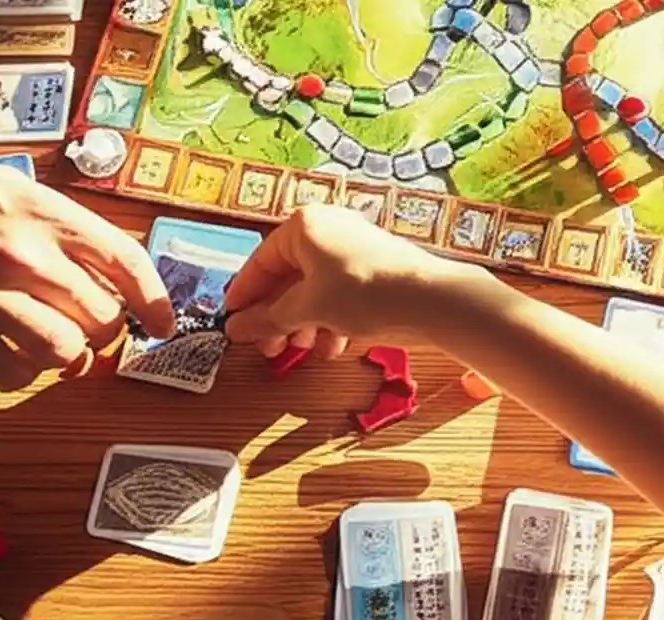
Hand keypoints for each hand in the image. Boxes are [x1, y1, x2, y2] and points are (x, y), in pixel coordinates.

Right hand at [0, 151, 174, 389]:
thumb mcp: (0, 185)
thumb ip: (50, 224)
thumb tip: (97, 270)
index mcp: (41, 209)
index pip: (126, 261)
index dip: (155, 301)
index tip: (161, 324)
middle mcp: (23, 251)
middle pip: (102, 316)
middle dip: (102, 333)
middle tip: (83, 332)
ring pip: (65, 352)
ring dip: (63, 358)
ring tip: (45, 346)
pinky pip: (13, 374)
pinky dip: (19, 374)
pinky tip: (5, 356)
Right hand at [224, 205, 473, 356]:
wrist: (431, 300)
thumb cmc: (364, 294)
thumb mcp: (307, 309)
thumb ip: (266, 319)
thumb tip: (233, 329)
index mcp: (303, 226)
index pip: (260, 261)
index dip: (244, 295)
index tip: (231, 322)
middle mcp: (326, 229)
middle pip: (287, 278)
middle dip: (276, 317)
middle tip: (268, 347)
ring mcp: (352, 247)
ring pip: (313, 289)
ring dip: (303, 323)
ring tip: (302, 350)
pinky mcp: (373, 267)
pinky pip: (338, 293)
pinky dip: (330, 319)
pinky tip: (333, 346)